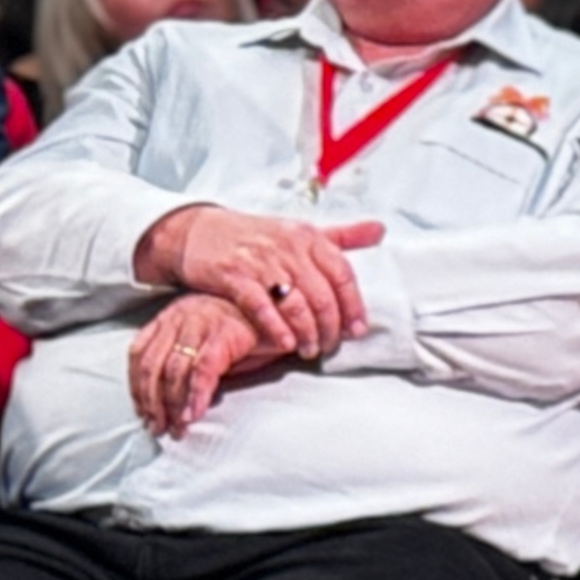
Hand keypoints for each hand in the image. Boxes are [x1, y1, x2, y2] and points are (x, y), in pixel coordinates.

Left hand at [128, 294, 287, 438]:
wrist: (288, 307)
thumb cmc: (250, 326)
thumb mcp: (209, 339)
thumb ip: (188, 360)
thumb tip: (172, 400)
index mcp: (172, 315)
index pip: (139, 354)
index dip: (137, 388)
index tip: (144, 412)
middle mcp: (181, 314)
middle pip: (152, 366)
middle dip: (152, 403)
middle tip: (159, 428)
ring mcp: (202, 322)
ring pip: (174, 371)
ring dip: (173, 405)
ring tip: (179, 428)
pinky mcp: (225, 332)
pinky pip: (202, 370)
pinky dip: (196, 395)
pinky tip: (195, 413)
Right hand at [136, 205, 385, 361]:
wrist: (199, 231)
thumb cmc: (256, 236)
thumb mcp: (300, 231)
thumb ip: (341, 235)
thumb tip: (380, 230)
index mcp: (308, 236)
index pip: (342, 273)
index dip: (354, 304)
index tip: (358, 329)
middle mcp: (288, 247)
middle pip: (322, 293)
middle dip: (331, 325)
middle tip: (331, 345)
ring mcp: (261, 261)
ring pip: (295, 303)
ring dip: (306, 332)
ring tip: (309, 349)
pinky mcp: (233, 275)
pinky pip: (260, 305)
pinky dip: (275, 327)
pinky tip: (284, 343)